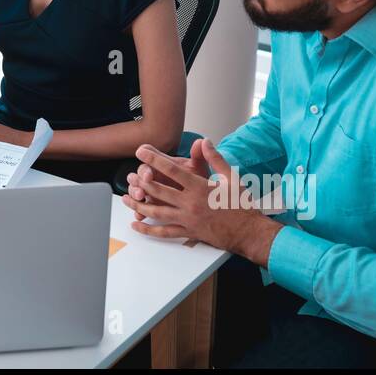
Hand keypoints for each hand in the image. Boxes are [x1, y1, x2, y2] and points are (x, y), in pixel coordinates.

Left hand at [120, 141, 277, 262]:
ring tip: (126, 199)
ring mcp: (188, 219)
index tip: (141, 151)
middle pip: (159, 191)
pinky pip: (165, 232)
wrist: (249, 232)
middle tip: (129, 175)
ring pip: (158, 212)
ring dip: (140, 205)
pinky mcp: (188, 232)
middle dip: (142, 182)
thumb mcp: (232, 177)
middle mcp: (190, 203)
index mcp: (200, 187)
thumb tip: (205, 141)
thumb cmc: (242, 204)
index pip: (172, 171)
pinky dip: (149, 229)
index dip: (154, 159)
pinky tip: (137, 225)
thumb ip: (215, 159)